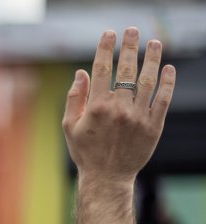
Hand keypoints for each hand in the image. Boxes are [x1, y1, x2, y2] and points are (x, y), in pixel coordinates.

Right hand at [63, 28, 174, 180]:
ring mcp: (139, 117)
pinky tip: (168, 68)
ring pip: (148, 81)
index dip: (106, 48)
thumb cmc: (86, 152)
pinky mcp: (154, 125)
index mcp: (96, 107)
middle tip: (133, 31)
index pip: (102, 70)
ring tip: (154, 43)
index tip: (110, 34)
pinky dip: (167, 82)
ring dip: (152, 59)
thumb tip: (82, 73)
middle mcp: (119, 109)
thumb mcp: (70, 126)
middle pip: (126, 70)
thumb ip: (75, 98)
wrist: (107, 177)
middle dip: (130, 47)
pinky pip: (163, 99)